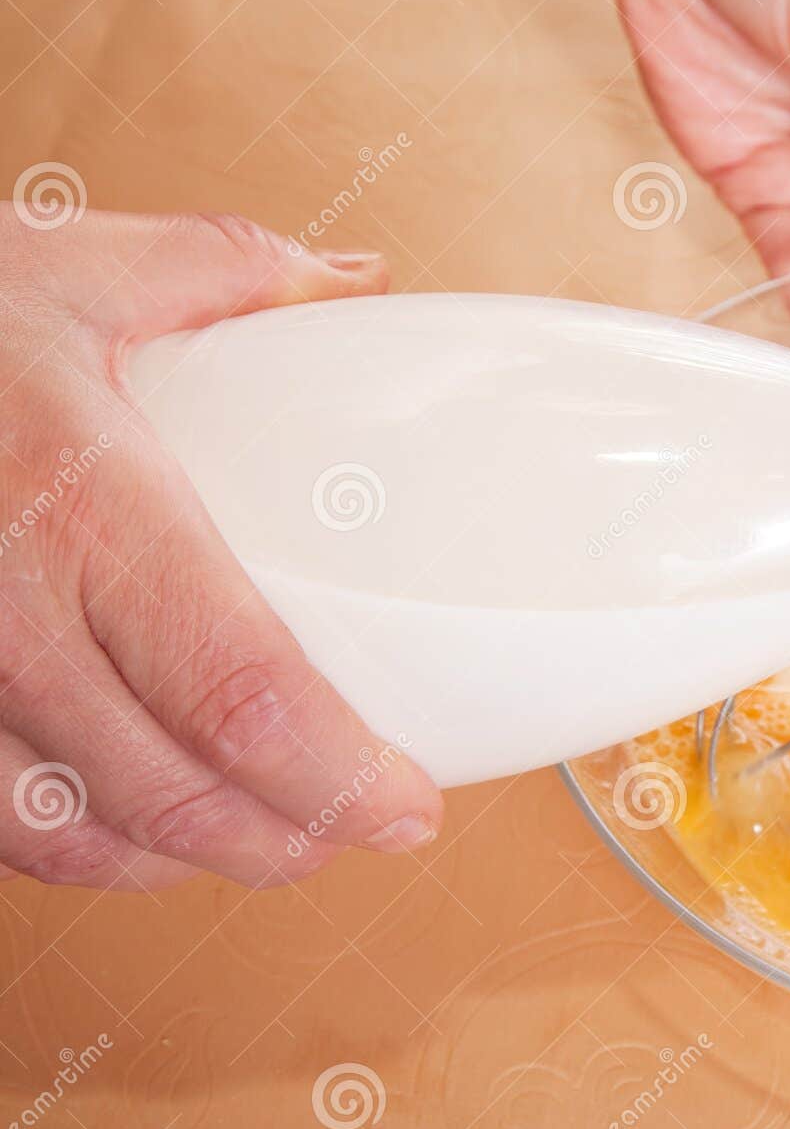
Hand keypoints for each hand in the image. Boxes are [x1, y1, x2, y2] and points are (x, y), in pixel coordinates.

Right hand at [0, 206, 442, 889]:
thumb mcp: (72, 269)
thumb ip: (227, 273)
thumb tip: (357, 285)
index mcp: (84, 509)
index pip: (239, 693)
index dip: (339, 778)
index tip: (410, 804)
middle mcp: (4, 617)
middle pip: (172, 796)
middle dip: (290, 840)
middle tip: (366, 827)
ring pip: (79, 838)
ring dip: (197, 859)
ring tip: (280, 836)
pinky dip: (92, 848)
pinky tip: (153, 829)